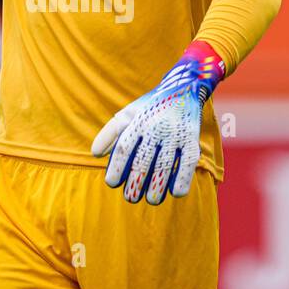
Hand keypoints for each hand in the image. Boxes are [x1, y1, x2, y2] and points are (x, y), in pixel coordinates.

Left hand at [91, 41, 225, 203]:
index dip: (116, 168)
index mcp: (138, 121)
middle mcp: (156, 127)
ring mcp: (175, 133)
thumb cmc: (150, 107)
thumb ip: (109, 133)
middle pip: (143, 161)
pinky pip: (187, 163)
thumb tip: (95, 154)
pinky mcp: (192, 139)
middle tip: (131, 198)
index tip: (112, 183)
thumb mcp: (127, 114)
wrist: (184, 88)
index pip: (124, 148)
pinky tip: (175, 193)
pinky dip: (182, 180)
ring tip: (151, 200)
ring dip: (157, 188)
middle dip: (135, 184)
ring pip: (164, 166)